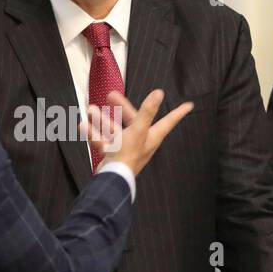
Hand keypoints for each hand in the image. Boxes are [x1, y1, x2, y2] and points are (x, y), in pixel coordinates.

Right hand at [79, 89, 193, 177]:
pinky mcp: (114, 154)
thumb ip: (148, 111)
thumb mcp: (138, 130)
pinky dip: (95, 132)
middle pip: (133, 119)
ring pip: (115, 129)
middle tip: (111, 96)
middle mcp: (141, 141)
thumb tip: (159, 93)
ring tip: (91, 109)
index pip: (169, 120)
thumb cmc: (128, 156)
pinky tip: (84, 125)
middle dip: (121, 106)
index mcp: (151, 135)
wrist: (112, 177)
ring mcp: (126, 148)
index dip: (179, 112)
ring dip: (103, 119)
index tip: (189, 105)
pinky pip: (104, 139)